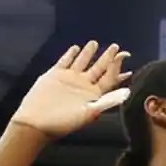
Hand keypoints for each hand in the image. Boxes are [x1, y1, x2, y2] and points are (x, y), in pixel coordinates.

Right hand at [11, 41, 131, 139]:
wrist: (37, 122)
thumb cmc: (64, 122)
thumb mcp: (89, 113)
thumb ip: (108, 101)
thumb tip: (128, 93)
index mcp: (94, 95)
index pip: (109, 78)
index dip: (116, 68)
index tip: (124, 57)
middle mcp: (83, 86)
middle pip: (98, 68)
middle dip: (107, 58)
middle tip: (115, 47)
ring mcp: (69, 79)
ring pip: (82, 62)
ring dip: (88, 53)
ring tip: (94, 43)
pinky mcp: (55, 75)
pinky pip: (64, 62)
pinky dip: (70, 55)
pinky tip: (75, 48)